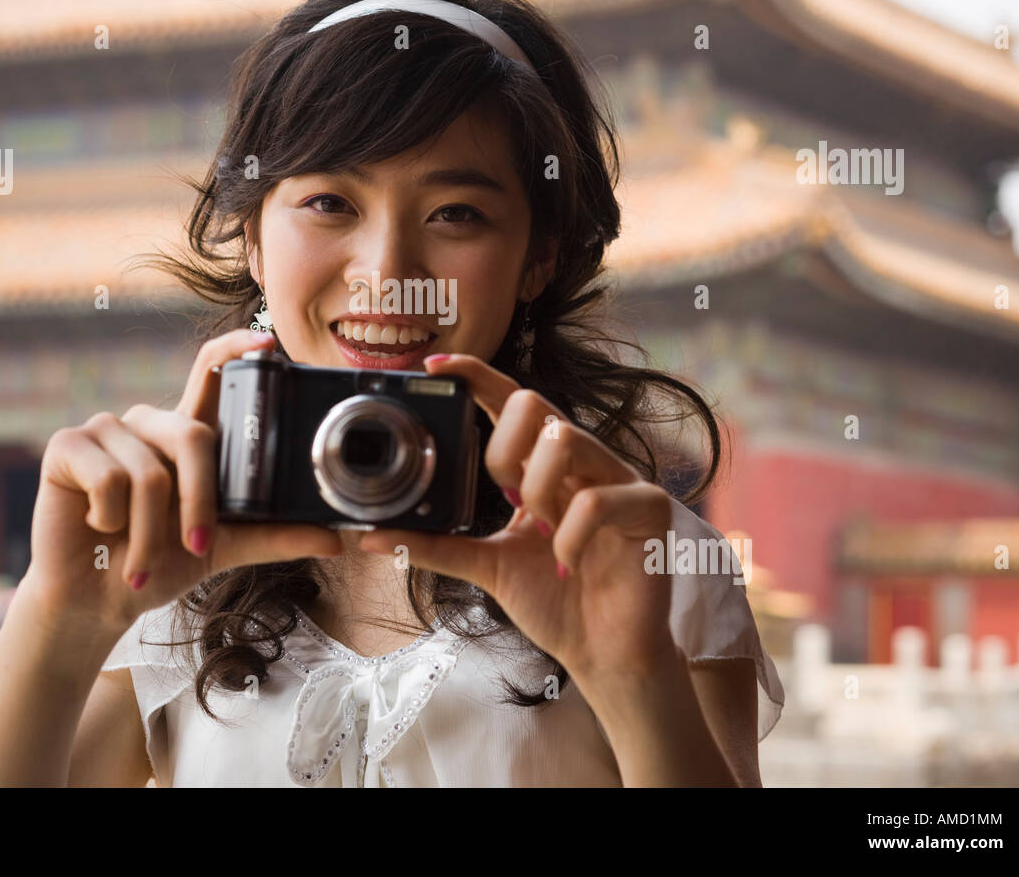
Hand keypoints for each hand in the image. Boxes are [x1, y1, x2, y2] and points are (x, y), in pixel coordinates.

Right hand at [21, 328, 342, 636]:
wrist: (96, 602)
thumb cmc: (159, 564)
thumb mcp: (224, 549)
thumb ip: (275, 536)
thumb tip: (337, 539)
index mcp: (185, 434)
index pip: (210, 372)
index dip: (235, 349)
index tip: (268, 343)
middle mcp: (148, 422)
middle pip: (193, 435)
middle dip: (199, 504)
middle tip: (194, 549)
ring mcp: (105, 428)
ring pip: (150, 471)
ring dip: (151, 531)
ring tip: (139, 558)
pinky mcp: (67, 446)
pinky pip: (109, 478)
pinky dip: (111, 520)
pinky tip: (99, 529)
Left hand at [359, 353, 679, 683]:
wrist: (603, 653)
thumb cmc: (553, 601)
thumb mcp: (484, 565)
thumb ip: (435, 545)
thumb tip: (370, 537)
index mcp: (544, 464)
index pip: (510, 400)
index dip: (474, 373)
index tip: (432, 366)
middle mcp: (582, 460)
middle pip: (534, 402)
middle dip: (503, 448)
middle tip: (506, 498)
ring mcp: (618, 478)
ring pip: (565, 438)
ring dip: (538, 490)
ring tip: (543, 532)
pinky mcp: (648, 507)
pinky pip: (596, 500)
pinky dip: (568, 537)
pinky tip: (566, 562)